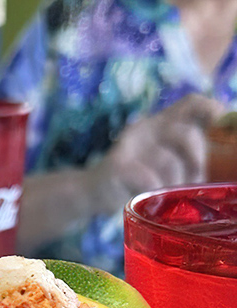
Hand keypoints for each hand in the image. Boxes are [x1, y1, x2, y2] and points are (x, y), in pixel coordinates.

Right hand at [86, 94, 226, 215]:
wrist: (90, 192)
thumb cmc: (132, 180)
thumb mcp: (159, 162)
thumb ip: (183, 155)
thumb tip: (222, 159)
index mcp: (159, 123)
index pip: (190, 104)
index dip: (211, 109)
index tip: (221, 123)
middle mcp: (146, 128)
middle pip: (187, 134)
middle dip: (197, 161)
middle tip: (194, 180)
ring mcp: (130, 145)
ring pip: (169, 162)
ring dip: (174, 184)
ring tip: (167, 197)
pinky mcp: (118, 166)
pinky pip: (149, 179)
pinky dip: (155, 192)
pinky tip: (150, 199)